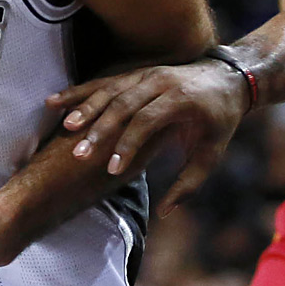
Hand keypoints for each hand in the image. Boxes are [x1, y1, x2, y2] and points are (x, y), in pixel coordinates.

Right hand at [49, 57, 250, 213]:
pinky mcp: (133, 73)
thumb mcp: (213, 154)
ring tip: (66, 128)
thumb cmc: (221, 120)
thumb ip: (188, 183)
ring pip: (108, 90)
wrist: (229, 78)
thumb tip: (165, 212)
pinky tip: (54, 103)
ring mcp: (144, 73)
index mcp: (181, 99)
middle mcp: (160, 81)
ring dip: (85, 109)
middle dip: (99, 130)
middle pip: (123, 105)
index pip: (148, 121)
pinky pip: (101, 82)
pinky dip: (78, 93)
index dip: (128, 145)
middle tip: (79, 155)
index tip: (112, 169)